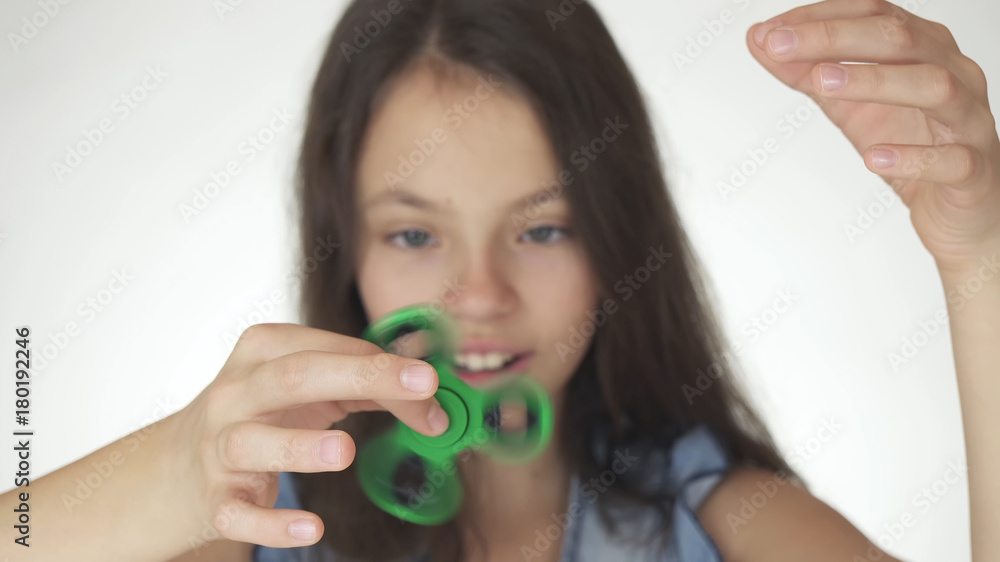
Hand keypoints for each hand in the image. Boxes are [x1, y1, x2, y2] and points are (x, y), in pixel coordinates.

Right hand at [168, 323, 447, 547]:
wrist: (176, 468)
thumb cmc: (262, 415)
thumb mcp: (307, 389)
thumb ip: (367, 387)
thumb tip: (430, 403)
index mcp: (262, 352)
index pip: (326, 349)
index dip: (382, 365)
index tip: (430, 382)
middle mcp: (235, 393)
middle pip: (292, 377)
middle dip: (359, 376)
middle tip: (420, 386)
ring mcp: (218, 447)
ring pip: (251, 442)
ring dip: (298, 446)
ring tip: (344, 451)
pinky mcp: (214, 499)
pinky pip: (238, 512)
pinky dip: (272, 523)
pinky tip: (311, 527)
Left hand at [746, 0, 999, 274]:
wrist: (957, 209)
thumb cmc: (910, 143)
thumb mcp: (847, 105)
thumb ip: (807, 72)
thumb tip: (759, 40)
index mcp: (926, 50)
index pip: (876, 14)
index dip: (822, 19)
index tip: (770, 33)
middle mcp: (956, 74)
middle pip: (902, 40)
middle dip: (836, 39)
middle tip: (781, 46)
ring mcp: (970, 121)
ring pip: (935, 87)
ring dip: (874, 81)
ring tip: (822, 84)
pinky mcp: (974, 170)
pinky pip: (952, 160)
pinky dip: (912, 157)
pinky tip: (873, 157)